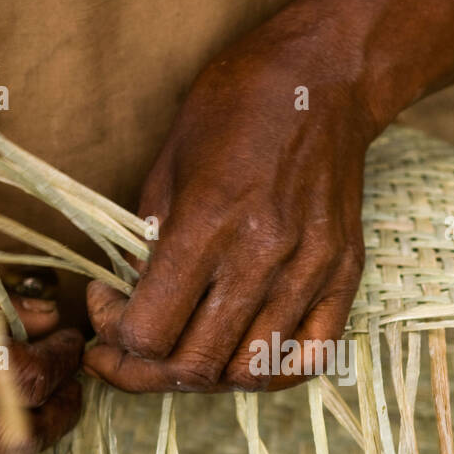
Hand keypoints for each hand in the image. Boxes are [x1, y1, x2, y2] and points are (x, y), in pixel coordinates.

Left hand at [84, 14, 374, 392]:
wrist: (324, 78)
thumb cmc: (235, 108)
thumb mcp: (168, 165)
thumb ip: (148, 244)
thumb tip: (130, 304)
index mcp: (208, 222)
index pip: (149, 332)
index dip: (115, 333)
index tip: (109, 306)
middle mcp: (263, 255)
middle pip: (195, 365)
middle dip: (146, 370)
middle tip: (130, 349)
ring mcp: (310, 270)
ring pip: (248, 372)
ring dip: (205, 375)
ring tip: (185, 348)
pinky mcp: (344, 274)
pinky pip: (309, 358)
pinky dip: (269, 372)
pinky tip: (242, 353)